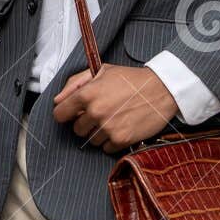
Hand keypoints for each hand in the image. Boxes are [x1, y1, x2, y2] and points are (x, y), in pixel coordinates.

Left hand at [51, 64, 177, 153]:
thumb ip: (75, 83)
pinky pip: (106, 148)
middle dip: (85, 122)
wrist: (162, 89)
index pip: (60, 114)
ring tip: (113, 119)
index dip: (65, 114)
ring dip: (98, 133)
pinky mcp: (121, 139)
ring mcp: (108, 127)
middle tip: (101, 113)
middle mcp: (95, 112)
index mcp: (87, 94)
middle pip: (76, 129)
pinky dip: (111, 141)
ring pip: (90, 140)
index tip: (73, 113)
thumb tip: (58, 100)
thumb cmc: (130, 79)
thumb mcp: (101, 71)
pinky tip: (121, 127)